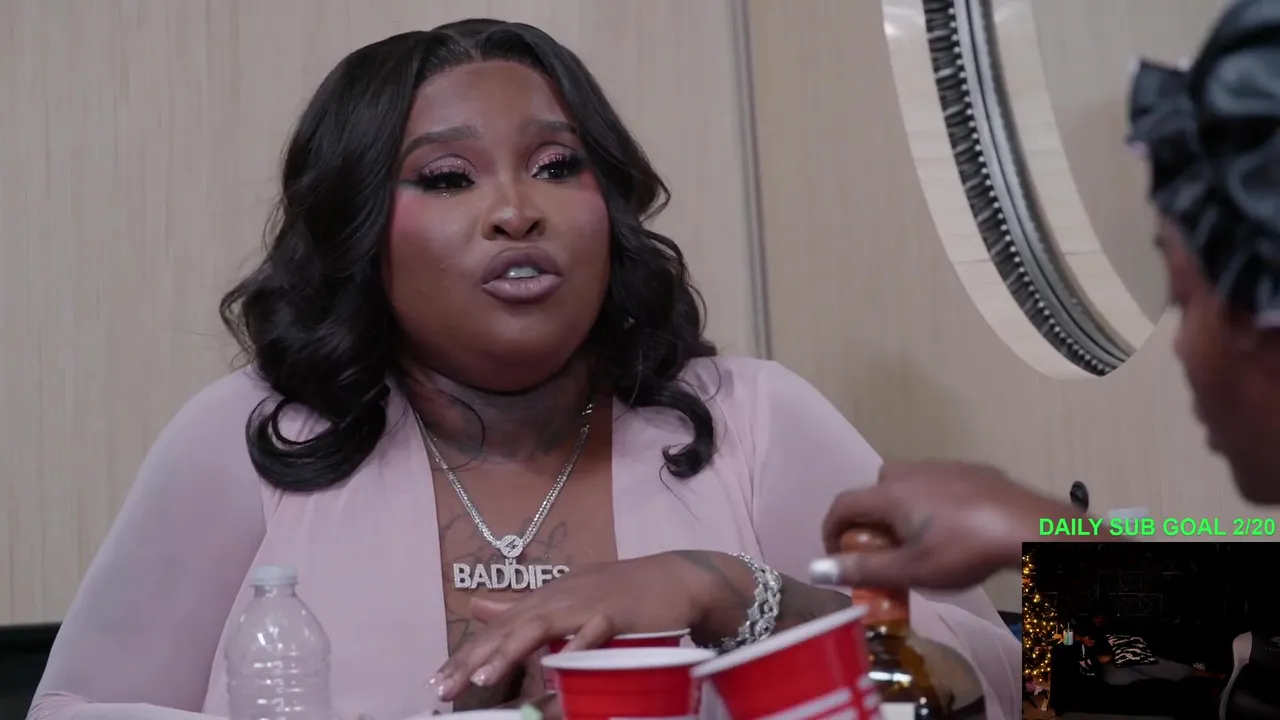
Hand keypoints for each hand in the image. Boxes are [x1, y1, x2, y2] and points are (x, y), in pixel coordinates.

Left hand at [428, 552, 716, 701]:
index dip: (465, 653)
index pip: (497, 629)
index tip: (437, 681)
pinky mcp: (617, 614)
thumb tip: (476, 606)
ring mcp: (586, 605)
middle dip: (473, 658)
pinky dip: (575, 646)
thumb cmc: (619, 593)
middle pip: (508, 629)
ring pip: (540, 627)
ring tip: (481, 677)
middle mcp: (558, 599)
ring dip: (509, 652)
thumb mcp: (563, 596)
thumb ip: (520, 606)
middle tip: (443, 688)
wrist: (675, 578)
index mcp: (544, 599)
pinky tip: (558, 663)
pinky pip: (593, 631)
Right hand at [812, 460, 1076, 588]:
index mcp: (890, 493)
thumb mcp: (910, 570)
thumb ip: (862, 569)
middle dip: (870, 520)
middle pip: (874, 491)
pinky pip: (938, 483)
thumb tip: (816, 571)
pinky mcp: (972, 469)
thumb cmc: (963, 550)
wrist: (1027, 526)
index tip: (838, 558)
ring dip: (901, 509)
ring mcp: (943, 466)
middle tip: (885, 550)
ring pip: (907, 483)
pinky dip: (933, 502)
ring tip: (921, 539)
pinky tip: (955, 526)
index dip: (831, 531)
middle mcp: (910, 471)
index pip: (843, 504)